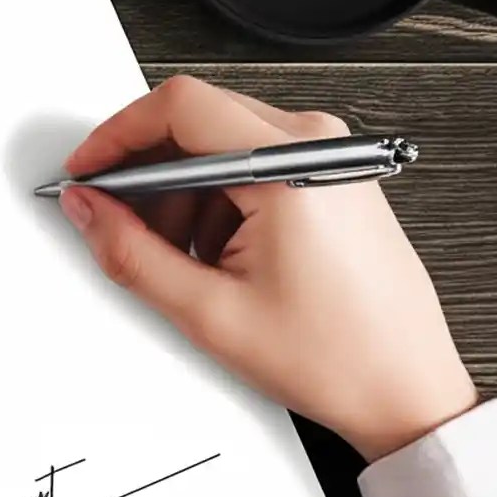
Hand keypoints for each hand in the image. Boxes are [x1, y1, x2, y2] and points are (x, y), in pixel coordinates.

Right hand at [59, 76, 476, 460]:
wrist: (407, 390)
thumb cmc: (339, 357)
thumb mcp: (209, 311)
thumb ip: (131, 253)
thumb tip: (91, 211)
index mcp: (290, 163)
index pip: (179, 106)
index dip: (117, 135)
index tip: (89, 168)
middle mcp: (317, 143)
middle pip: (197, 121)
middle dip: (149, 174)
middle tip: (124, 224)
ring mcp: (329, 157)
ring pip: (221, 146)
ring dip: (184, 195)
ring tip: (188, 261)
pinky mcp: (331, 176)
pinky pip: (252, 166)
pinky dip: (218, 203)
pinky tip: (221, 259)